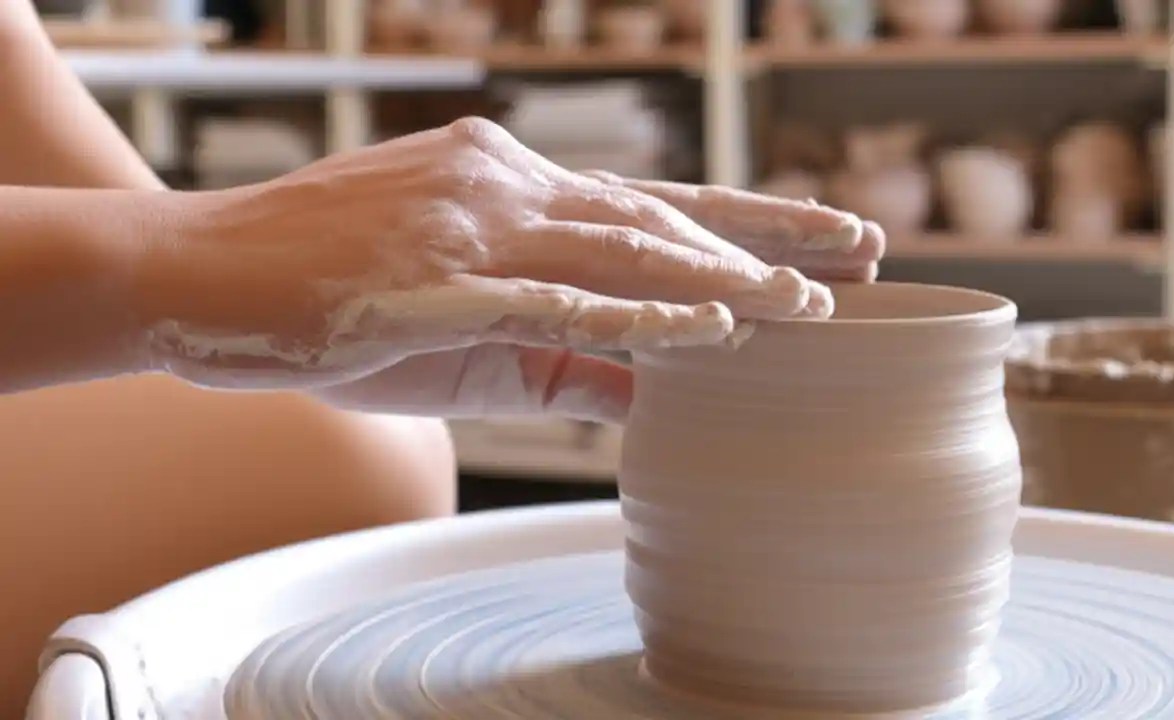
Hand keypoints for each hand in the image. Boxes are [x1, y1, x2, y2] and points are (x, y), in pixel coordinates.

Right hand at [135, 118, 883, 420]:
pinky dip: (639, 312)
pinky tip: (709, 327)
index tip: (817, 233)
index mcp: (508, 183)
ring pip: (626, 246)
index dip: (741, 219)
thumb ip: (562, 349)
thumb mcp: (457, 321)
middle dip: (768, 231)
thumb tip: (657, 383)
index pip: (647, 200)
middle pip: (660, 211)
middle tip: (862, 245)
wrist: (194, 279)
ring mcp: (474, 222)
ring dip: (725, 275)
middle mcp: (503, 182)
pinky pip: (560, 296)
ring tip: (811, 301)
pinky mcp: (441, 277)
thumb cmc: (321, 301)